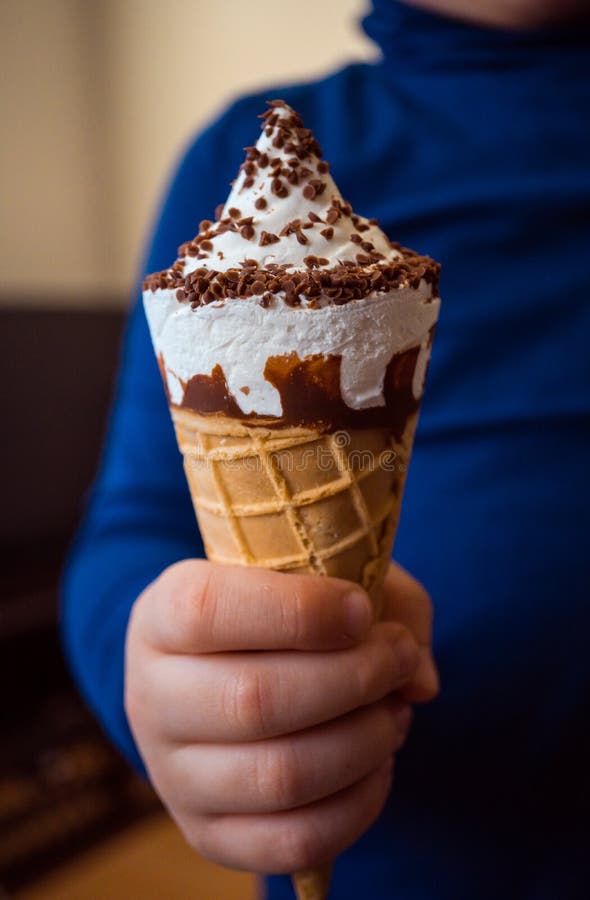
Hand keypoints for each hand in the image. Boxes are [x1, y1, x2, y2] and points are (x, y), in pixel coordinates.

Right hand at [125, 560, 437, 872]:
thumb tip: (420, 680)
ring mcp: (173, 776)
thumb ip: (386, 601)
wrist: (222, 673)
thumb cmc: (283, 613)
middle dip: (353, 678)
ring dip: (364, 742)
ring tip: (394, 711)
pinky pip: (293, 842)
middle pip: (254, 700)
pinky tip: (379, 763)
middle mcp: (151, 696)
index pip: (210, 612)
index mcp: (163, 615)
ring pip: (279, 777)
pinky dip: (359, 804)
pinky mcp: (208, 834)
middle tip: (397, 659)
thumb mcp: (324, 576)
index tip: (362, 611)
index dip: (301, 611)